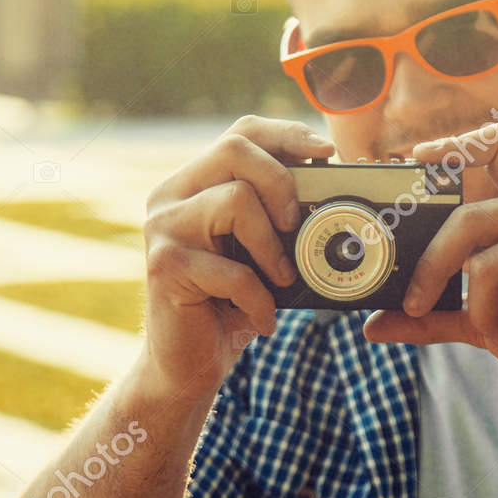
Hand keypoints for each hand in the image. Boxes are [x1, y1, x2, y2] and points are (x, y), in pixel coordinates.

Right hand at [141, 115, 334, 401]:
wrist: (187, 364)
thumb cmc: (230, 303)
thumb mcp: (257, 251)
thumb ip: (275, 215)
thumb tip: (335, 189)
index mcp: (192, 183)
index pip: (240, 133)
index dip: (286, 134)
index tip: (326, 152)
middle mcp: (169, 195)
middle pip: (234, 150)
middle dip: (282, 182)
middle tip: (298, 225)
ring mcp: (162, 228)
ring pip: (236, 200)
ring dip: (273, 248)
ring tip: (281, 281)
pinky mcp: (165, 265)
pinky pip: (233, 269)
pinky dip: (259, 299)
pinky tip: (263, 321)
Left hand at [362, 121, 497, 401]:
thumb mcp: (482, 322)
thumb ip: (433, 317)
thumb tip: (372, 325)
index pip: (495, 145)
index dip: (454, 144)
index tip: (415, 157)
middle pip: (466, 217)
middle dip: (431, 267)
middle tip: (413, 304)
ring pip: (483, 267)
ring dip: (487, 314)